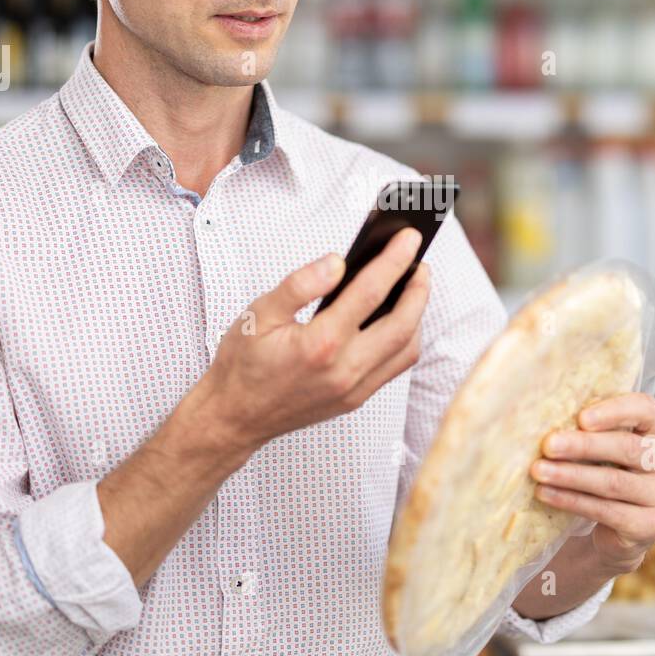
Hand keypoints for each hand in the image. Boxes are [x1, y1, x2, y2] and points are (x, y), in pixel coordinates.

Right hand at [188, 227, 429, 459]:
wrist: (235, 417)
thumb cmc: (243, 364)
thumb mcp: (258, 314)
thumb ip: (299, 285)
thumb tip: (336, 263)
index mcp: (320, 344)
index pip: (370, 293)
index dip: (394, 260)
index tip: (409, 238)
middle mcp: (344, 370)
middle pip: (403, 324)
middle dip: (418, 288)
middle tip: (419, 262)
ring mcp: (354, 389)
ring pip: (406, 349)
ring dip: (416, 315)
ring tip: (412, 287)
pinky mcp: (356, 399)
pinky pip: (395, 367)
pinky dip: (405, 339)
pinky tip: (396, 319)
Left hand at [529, 392, 654, 573]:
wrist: (622, 525)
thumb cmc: (610, 467)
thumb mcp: (608, 442)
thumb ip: (593, 425)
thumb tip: (549, 413)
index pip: (646, 410)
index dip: (614, 412)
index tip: (581, 418)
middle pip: (628, 449)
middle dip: (583, 446)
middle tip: (547, 445)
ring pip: (614, 483)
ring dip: (571, 476)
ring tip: (539, 471)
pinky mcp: (653, 525)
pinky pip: (608, 512)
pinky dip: (572, 502)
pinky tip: (546, 494)